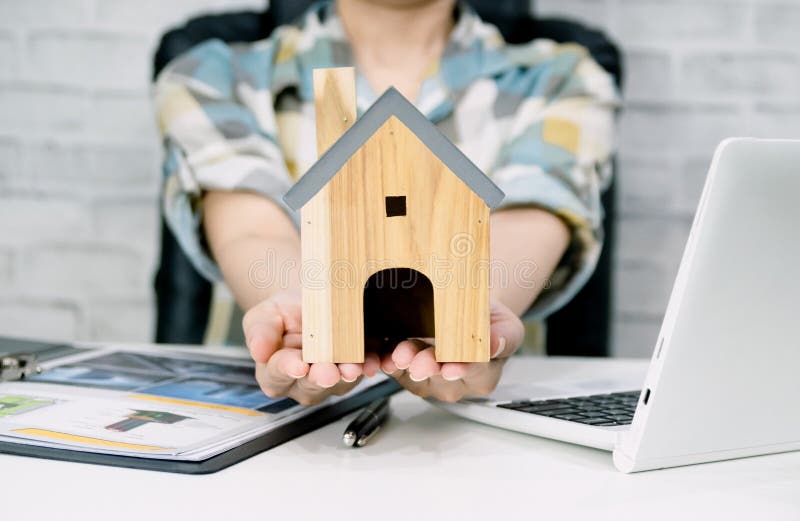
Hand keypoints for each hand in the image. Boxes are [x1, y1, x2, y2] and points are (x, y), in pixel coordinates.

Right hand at [243, 290, 380, 405]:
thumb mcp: (266, 314)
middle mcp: (302, 383)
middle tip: (327, 372)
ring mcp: (331, 380)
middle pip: (311, 385)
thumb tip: (258, 351)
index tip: (297, 365)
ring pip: (340, 383)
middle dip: (321, 378)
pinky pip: (364, 371)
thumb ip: (260, 331)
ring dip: (347, 375)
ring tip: (352, 368)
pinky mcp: (355, 370)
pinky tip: (372, 362)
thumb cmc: (284, 313)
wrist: (311, 302)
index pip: (278, 375)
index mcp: (275, 372)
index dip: (287, 370)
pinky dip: (369, 366)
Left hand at [379, 300, 524, 401]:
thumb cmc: (486, 322)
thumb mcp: (507, 325)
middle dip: (428, 367)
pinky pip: (394, 369)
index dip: (463, 370)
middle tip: (422, 361)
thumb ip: (505, 337)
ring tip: (399, 354)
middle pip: (440, 378)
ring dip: (404, 364)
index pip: (475, 374)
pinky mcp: (405, 370)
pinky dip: (387, 360)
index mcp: (483, 376)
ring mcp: (428, 379)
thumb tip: (497, 344)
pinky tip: (383, 354)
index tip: (453, 368)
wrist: (466, 313)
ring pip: (413, 376)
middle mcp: (454, 383)